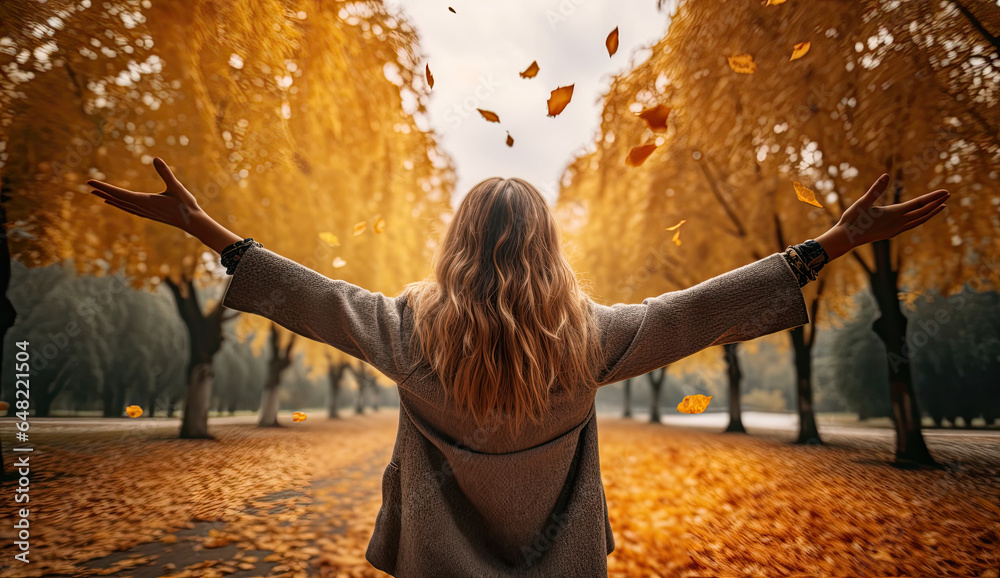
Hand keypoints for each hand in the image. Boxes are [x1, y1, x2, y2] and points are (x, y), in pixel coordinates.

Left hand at [89, 158, 241, 253]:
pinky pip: (129, 209)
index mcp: (145, 201)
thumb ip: (165, 172)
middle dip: (103, 191)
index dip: (104, 187)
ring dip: (109, 198)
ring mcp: (145, 213)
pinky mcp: (149, 214)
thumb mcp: (176, 187)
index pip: (119, 193)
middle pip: (117, 199)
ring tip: (98, 194)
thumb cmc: (186, 205)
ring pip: (122, 205)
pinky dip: (120, 205)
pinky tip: (116, 203)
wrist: (193, 223)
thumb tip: (155, 158)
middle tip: (88, 185)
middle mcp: (142, 208)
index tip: (91, 182)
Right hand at [816, 174, 948, 259]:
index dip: (933, 197)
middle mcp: (899, 222)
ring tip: (941, 206)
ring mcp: (896, 229)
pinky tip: (921, 217)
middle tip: (949, 194)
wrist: (846, 238)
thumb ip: (876, 189)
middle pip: (924, 212)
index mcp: (894, 213)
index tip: (945, 191)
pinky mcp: (892, 233)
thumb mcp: (863, 202)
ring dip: (931, 213)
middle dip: (937, 203)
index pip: (919, 203)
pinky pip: (912, 225)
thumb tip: (886, 175)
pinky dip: (921, 220)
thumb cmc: (852, 219)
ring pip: (919, 220)